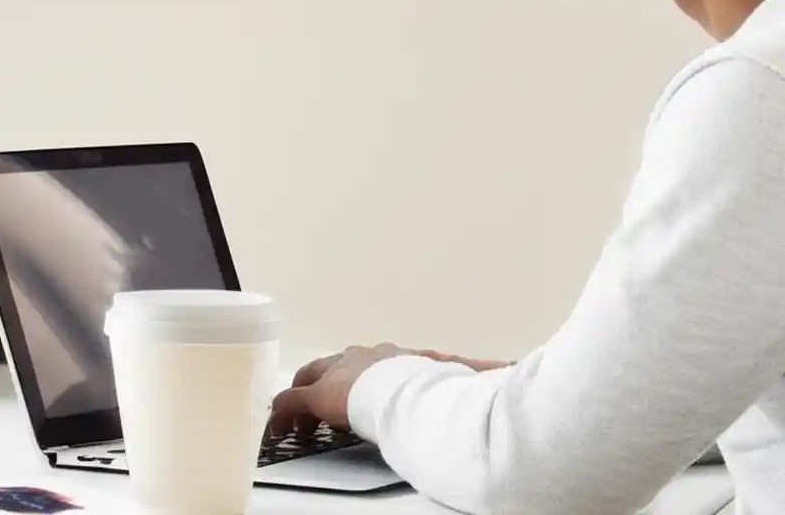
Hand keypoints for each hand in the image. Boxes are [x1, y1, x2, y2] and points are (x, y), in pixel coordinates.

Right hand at [268, 344, 408, 438]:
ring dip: (370, 379)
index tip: (295, 422)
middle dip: (333, 387)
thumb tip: (274, 412)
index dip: (297, 396)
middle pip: (342, 368)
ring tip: (371, 404)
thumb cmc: (356, 397)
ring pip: (379, 365)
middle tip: (331, 416)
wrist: (403, 397)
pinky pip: (419, 364)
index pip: (309, 373)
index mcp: (336, 361)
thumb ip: (293, 405)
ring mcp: (396, 357)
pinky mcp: (424, 365)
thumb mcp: (317, 402)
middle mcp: (365, 354)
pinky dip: (416, 372)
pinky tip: (420, 384)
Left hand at [268, 345, 513, 438]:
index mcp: (395, 356)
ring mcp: (340, 374)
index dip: (360, 375)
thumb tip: (507, 368)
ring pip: (310, 378)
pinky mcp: (321, 396)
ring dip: (305, 399)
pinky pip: (290, 404)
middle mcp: (365, 356)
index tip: (360, 390)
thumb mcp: (460, 380)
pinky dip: (283, 415)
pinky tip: (277, 428)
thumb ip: (476, 374)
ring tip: (300, 421)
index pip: (371, 360)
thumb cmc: (442, 392)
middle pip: (334, 363)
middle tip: (319, 405)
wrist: (423, 396)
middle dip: (324, 380)